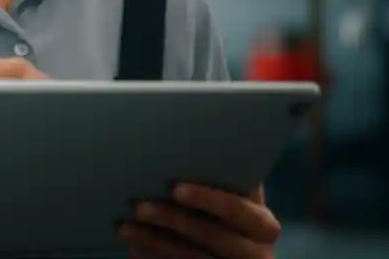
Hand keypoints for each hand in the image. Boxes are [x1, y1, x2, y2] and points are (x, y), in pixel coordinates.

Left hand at [117, 184, 280, 258]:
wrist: (233, 253)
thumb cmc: (227, 212)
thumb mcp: (232, 198)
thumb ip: (220, 180)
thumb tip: (182, 142)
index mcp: (262, 222)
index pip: (237, 209)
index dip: (207, 198)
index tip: (176, 188)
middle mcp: (257, 251)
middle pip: (212, 235)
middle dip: (173, 219)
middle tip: (139, 207)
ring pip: (192, 257)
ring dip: (155, 241)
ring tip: (126, 227)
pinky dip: (154, 257)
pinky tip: (134, 247)